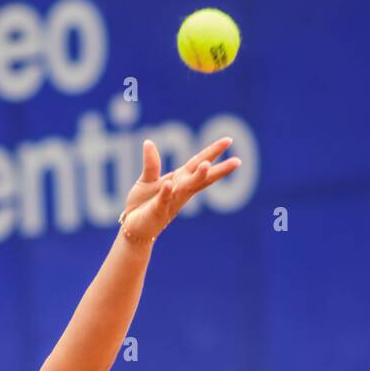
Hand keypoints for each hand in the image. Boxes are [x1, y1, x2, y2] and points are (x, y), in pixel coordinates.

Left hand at [118, 136, 241, 241]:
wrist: (133, 229)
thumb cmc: (142, 205)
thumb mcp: (147, 180)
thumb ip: (152, 163)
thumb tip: (149, 142)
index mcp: (180, 180)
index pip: (199, 164)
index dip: (213, 152)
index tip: (229, 141)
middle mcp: (180, 191)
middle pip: (202, 178)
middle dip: (218, 170)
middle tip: (237, 162)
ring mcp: (170, 201)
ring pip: (186, 188)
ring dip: (197, 177)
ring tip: (206, 165)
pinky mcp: (157, 211)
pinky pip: (162, 200)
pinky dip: (166, 193)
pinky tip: (170, 184)